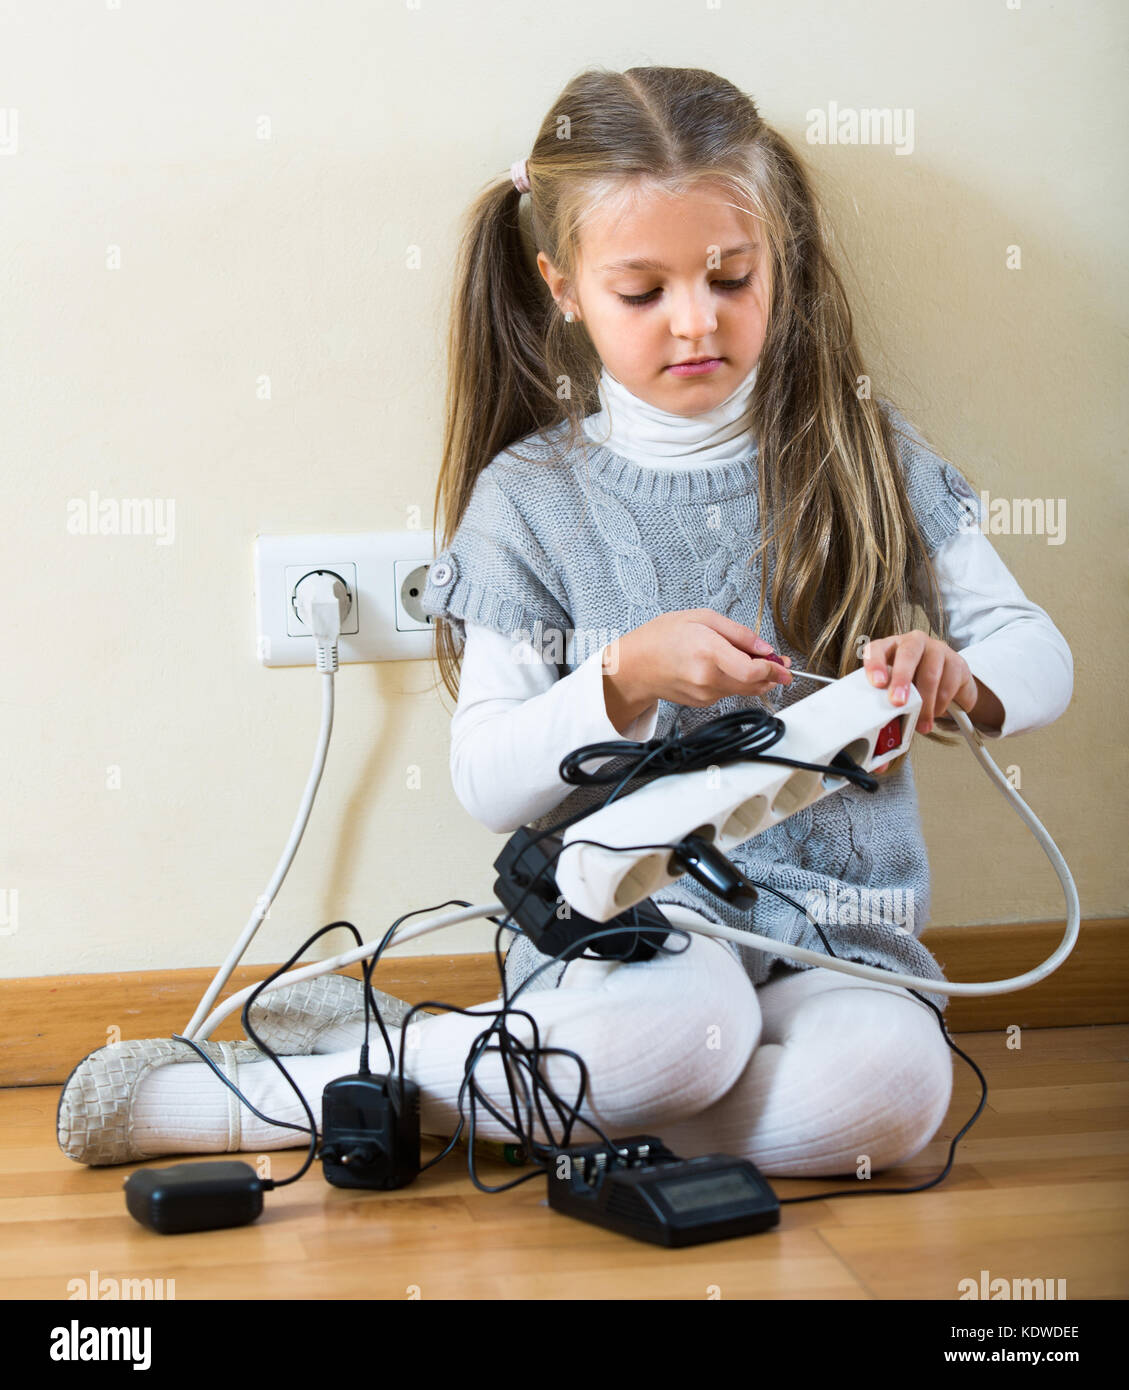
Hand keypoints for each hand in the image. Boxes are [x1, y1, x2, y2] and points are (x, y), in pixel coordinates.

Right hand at [602, 609, 792, 733]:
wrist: (634, 666)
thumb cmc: (662, 637)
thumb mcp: (702, 618)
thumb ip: (738, 633)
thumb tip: (765, 648)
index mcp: (708, 651)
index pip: (752, 671)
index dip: (773, 669)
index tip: (784, 665)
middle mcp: (708, 677)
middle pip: (754, 684)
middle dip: (771, 675)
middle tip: (778, 663)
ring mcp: (705, 694)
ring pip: (744, 689)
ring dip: (754, 677)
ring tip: (750, 659)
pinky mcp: (703, 703)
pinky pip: (729, 692)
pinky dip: (735, 681)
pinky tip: (723, 667)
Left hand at [862, 630, 979, 770]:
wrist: (949, 685)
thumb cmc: (915, 691)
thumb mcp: (897, 702)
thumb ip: (887, 725)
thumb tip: (878, 762)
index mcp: (889, 649)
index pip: (876, 649)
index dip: (874, 664)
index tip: (876, 684)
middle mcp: (912, 644)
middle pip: (907, 653)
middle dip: (902, 679)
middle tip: (898, 703)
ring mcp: (937, 650)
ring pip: (931, 672)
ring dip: (926, 703)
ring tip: (922, 724)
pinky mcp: (958, 662)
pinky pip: (950, 683)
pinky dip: (941, 704)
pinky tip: (936, 713)